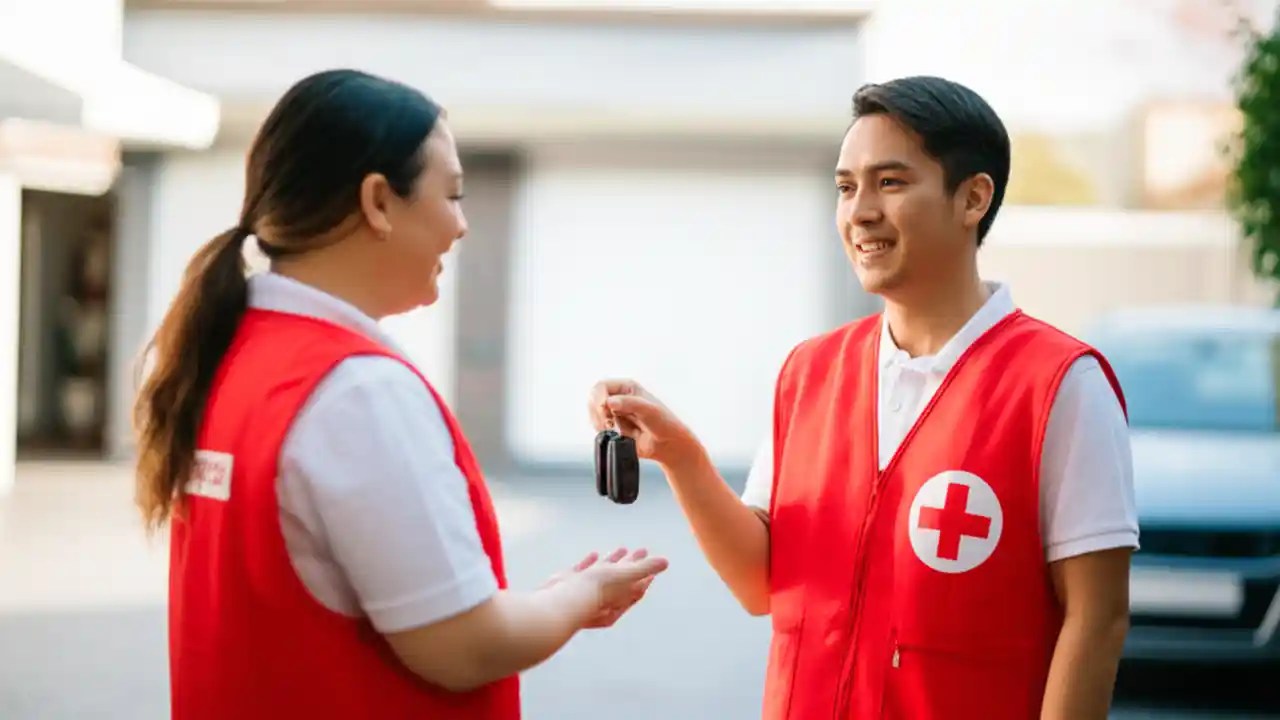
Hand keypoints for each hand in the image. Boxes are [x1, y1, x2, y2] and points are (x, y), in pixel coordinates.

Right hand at [542, 547, 667, 628]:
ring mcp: (586, 594)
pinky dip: (591, 563)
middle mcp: (604, 601)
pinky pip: (584, 573)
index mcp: (619, 601)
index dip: (647, 576)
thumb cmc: (594, 592)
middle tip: (641, 551)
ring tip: (622, 550)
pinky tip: (594, 556)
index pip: (638, 589)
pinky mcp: (570, 586)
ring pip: (604, 576)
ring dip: (614, 562)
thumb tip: (665, 562)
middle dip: (633, 565)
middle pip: (623, 581)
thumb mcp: (625, 576)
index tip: (653, 565)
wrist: (560, 602)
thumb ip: (644, 568)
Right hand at [587, 379, 702, 469]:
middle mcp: (618, 398)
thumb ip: (629, 403)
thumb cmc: (664, 423)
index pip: (601, 386)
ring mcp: (613, 414)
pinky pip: (598, 428)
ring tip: (616, 429)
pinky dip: (603, 432)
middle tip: (609, 422)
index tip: (604, 408)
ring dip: (600, 423)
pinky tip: (616, 435)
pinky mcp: (612, 428)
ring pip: (593, 415)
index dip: (599, 397)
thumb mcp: (649, 410)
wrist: (668, 444)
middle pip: (593, 400)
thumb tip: (609, 402)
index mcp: (627, 387)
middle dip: (598, 412)